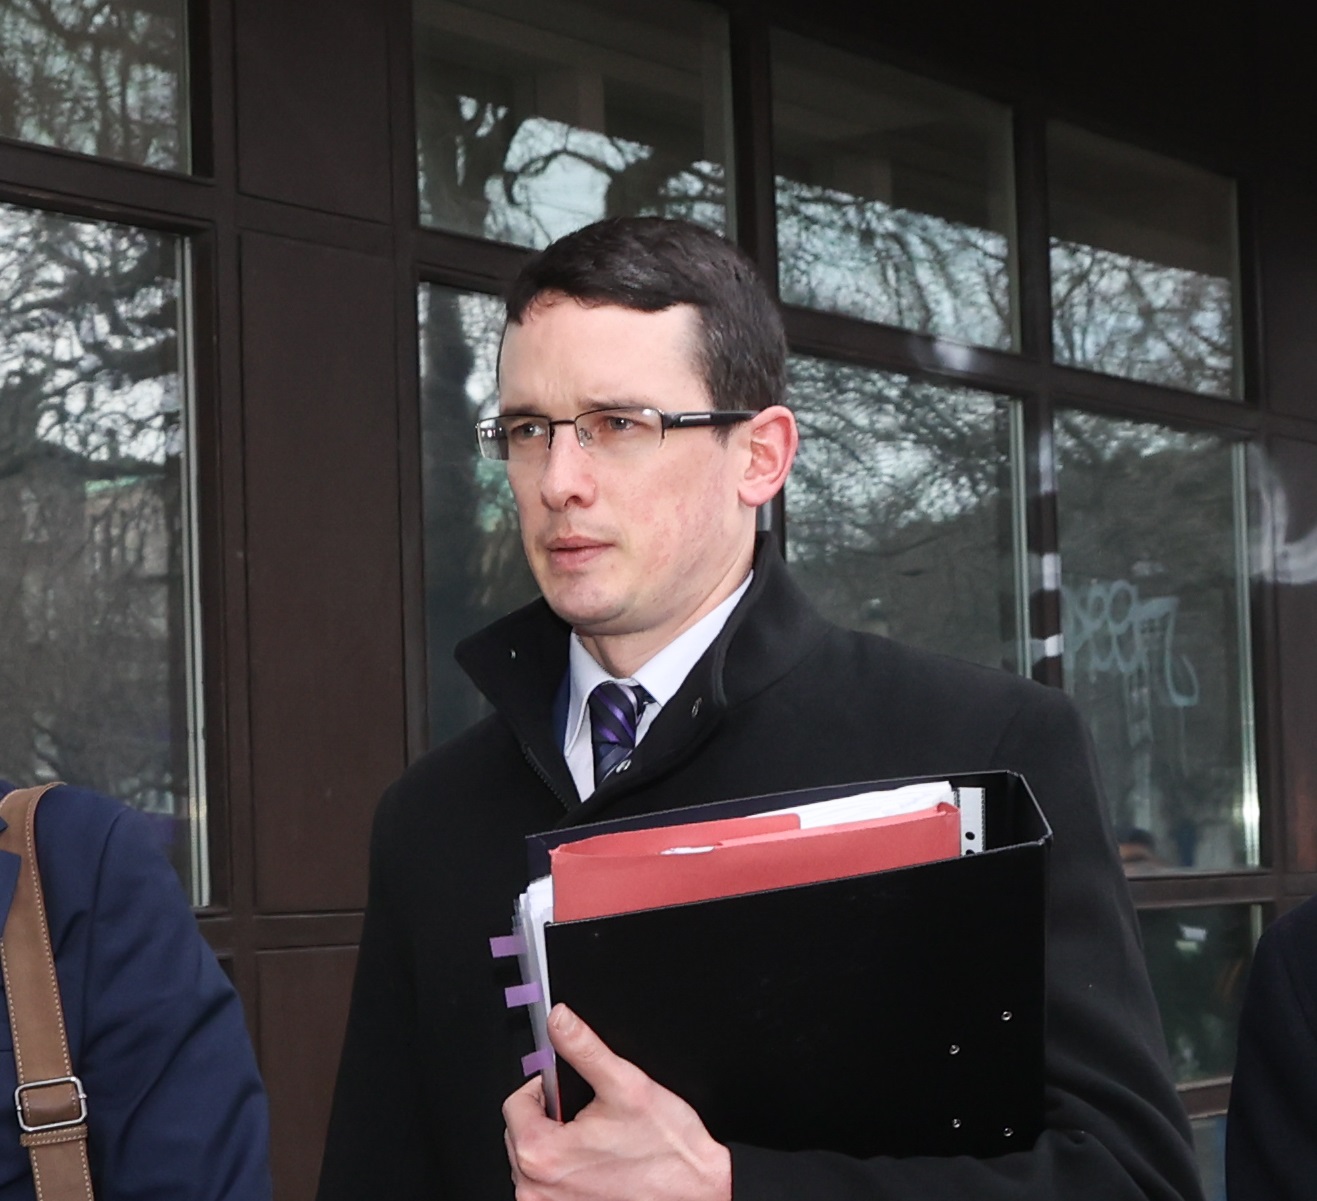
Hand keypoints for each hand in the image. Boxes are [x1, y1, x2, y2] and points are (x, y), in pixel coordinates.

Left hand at [503, 1003, 731, 1200]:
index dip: (544, 1089)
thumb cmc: (666, 1149)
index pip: (515, 1105)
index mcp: (541, 1155)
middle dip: (549, 1120)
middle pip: (520, 1135)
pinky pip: (547, 1189)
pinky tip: (597, 1170)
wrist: (698, 1193)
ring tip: (597, 1147)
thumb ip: (584, 1047)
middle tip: (590, 1120)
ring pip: (533, 1163)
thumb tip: (559, 1019)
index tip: (569, 1092)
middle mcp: (535, 1191)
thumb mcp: (625, 1084)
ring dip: (556, 1149)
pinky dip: (565, 1176)